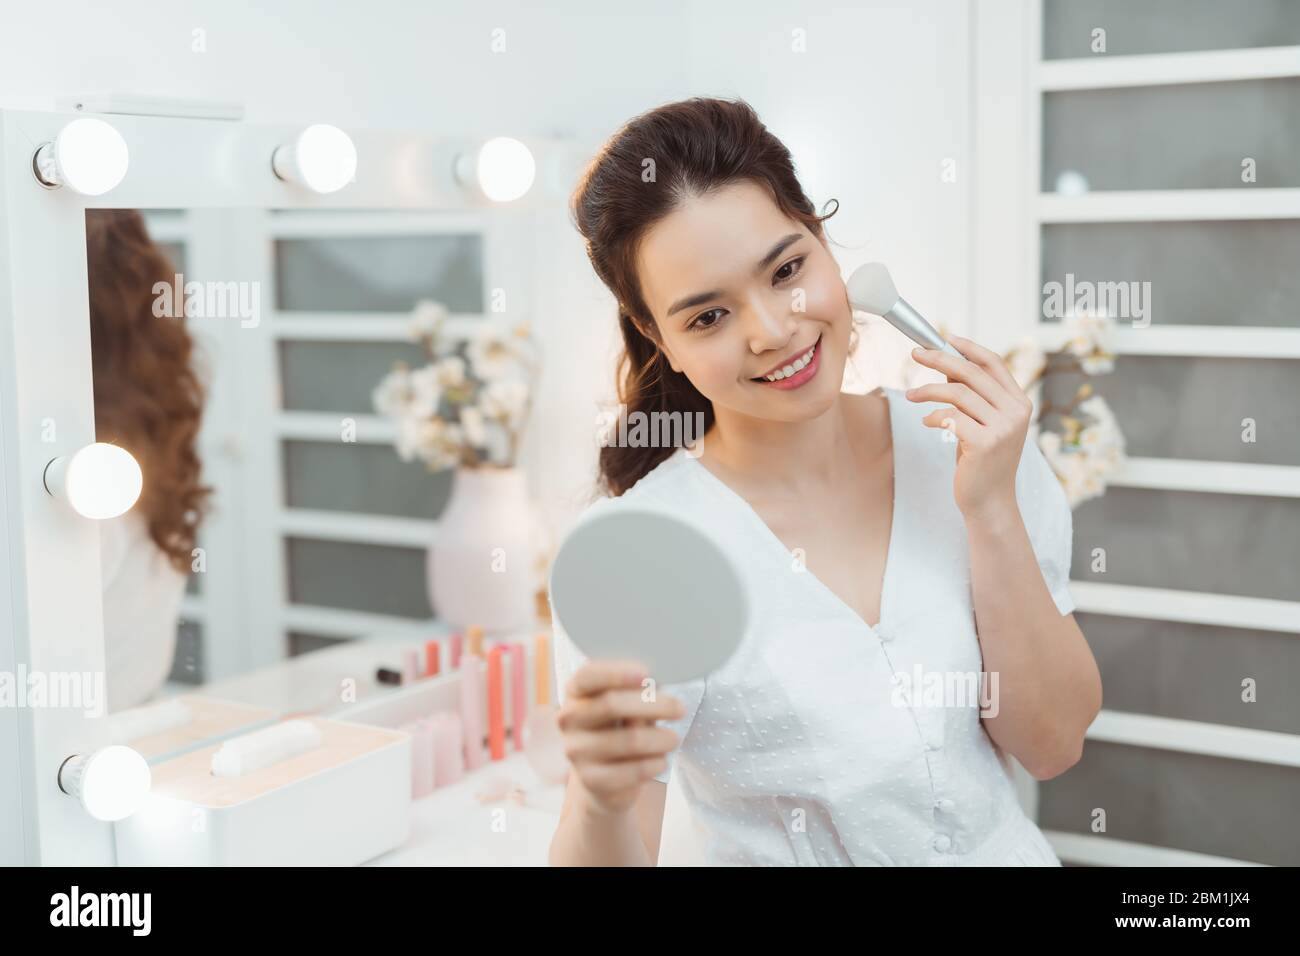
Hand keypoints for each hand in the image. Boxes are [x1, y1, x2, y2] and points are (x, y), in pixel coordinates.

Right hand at [556, 659, 685, 814]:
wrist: (605, 778)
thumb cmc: (621, 728)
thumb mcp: (628, 705)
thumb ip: (637, 694)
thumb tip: (657, 685)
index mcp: (575, 692)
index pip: (587, 676)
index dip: (615, 673)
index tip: (646, 673)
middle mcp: (568, 719)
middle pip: (611, 705)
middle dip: (653, 704)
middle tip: (680, 708)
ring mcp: (576, 751)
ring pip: (629, 739)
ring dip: (660, 738)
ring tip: (674, 739)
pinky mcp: (590, 780)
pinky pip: (632, 770)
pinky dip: (654, 764)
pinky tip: (661, 762)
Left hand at [904, 333, 1032, 522]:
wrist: (989, 502)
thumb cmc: (981, 461)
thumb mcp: (982, 423)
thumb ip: (973, 397)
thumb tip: (948, 367)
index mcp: (1019, 402)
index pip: (993, 364)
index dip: (968, 348)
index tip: (945, 338)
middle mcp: (1016, 412)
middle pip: (972, 373)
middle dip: (940, 359)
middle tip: (915, 354)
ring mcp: (1004, 428)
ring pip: (958, 393)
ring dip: (928, 391)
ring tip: (910, 395)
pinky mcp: (986, 443)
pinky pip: (951, 418)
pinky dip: (933, 417)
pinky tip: (927, 423)